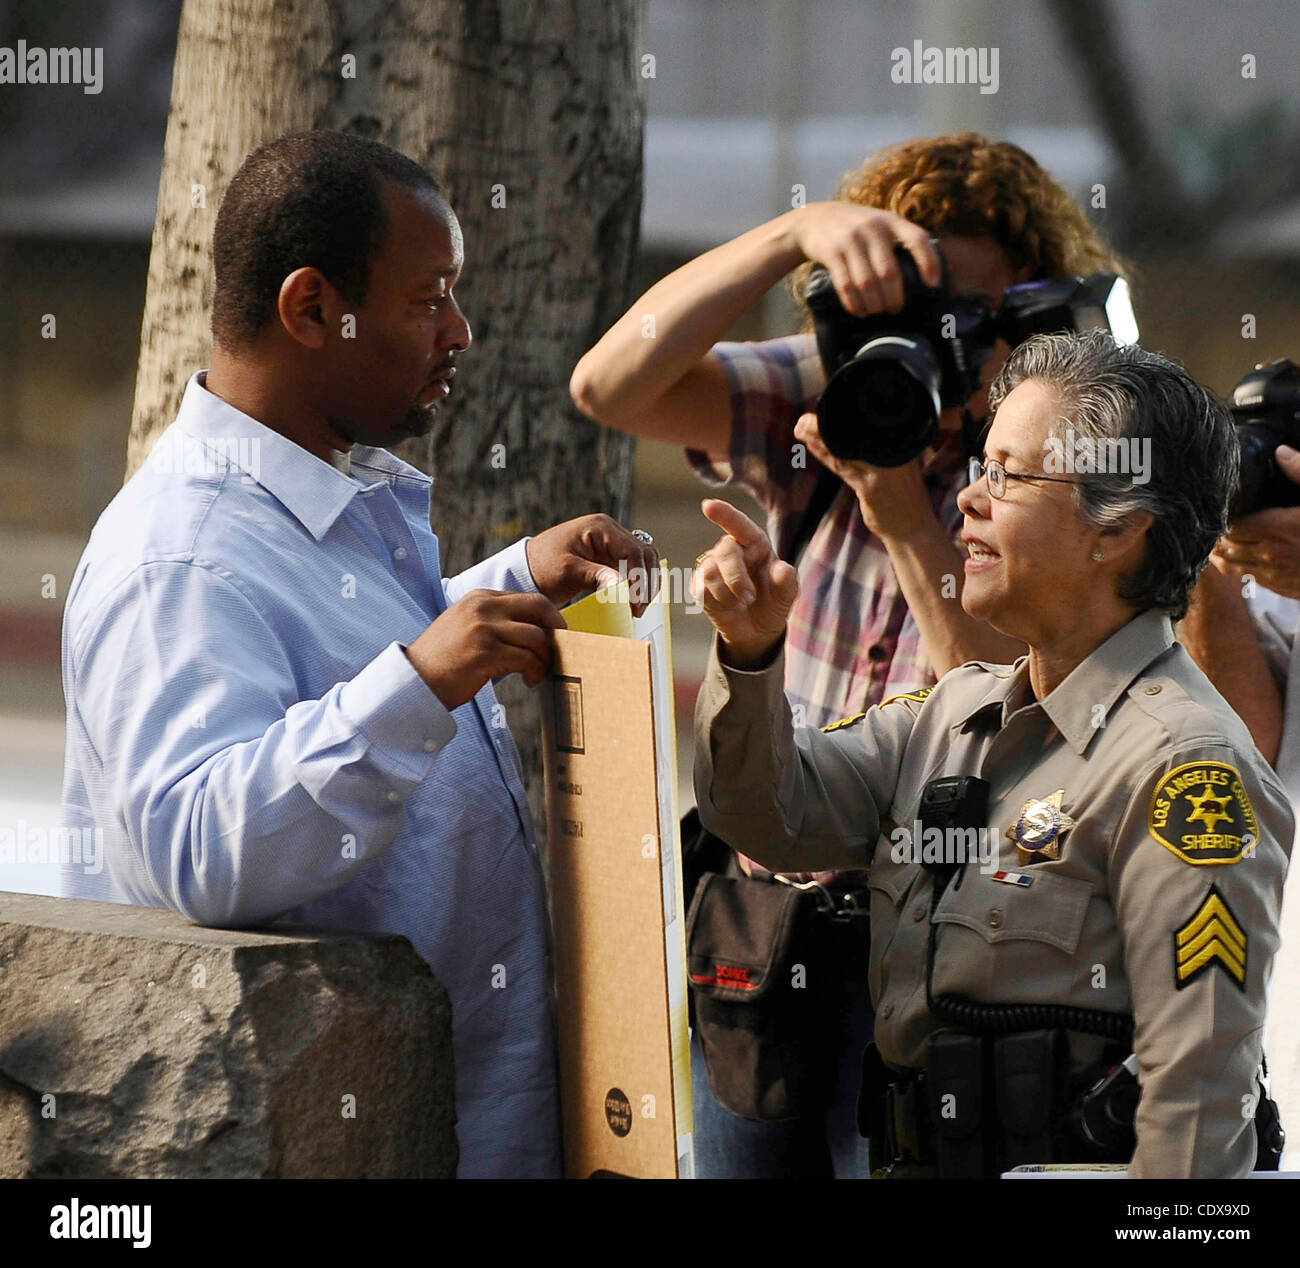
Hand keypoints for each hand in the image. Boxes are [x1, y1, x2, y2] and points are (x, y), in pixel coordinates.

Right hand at [405, 590, 565, 710]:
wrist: (414, 680)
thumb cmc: (443, 660)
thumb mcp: (466, 626)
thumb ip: (495, 621)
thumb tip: (534, 633)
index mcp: (480, 597)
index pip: (530, 599)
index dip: (550, 618)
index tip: (556, 636)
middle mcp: (483, 607)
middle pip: (540, 608)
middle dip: (558, 629)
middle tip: (561, 650)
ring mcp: (484, 629)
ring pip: (537, 637)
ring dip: (544, 658)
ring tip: (538, 673)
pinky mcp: (485, 653)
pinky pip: (526, 659)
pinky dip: (535, 671)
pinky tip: (530, 680)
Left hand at [526, 513, 659, 615]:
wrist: (526, 569)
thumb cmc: (541, 566)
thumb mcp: (566, 572)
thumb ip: (594, 576)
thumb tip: (620, 585)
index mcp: (601, 527)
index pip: (634, 551)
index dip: (640, 578)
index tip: (636, 602)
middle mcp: (610, 532)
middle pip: (645, 555)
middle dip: (647, 582)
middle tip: (639, 609)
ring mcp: (612, 544)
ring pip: (644, 562)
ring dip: (646, 584)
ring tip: (637, 607)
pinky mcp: (610, 558)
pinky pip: (634, 569)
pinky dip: (638, 584)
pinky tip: (633, 602)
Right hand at [692, 499, 798, 667]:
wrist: (757, 629)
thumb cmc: (773, 602)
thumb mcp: (787, 594)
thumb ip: (787, 581)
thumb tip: (783, 570)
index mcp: (755, 544)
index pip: (740, 525)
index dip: (725, 514)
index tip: (708, 506)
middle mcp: (732, 550)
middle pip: (724, 552)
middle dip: (737, 578)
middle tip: (749, 597)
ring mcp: (712, 566)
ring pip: (709, 572)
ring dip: (727, 593)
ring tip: (740, 603)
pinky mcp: (699, 584)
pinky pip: (700, 589)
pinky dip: (717, 602)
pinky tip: (727, 606)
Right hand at [787, 202, 941, 315]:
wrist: (813, 219)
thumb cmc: (854, 228)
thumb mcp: (878, 223)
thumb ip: (897, 240)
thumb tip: (921, 276)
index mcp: (891, 221)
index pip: (918, 239)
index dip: (929, 262)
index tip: (932, 284)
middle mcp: (873, 228)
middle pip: (889, 272)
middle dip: (894, 298)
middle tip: (895, 309)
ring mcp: (851, 240)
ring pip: (867, 283)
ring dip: (874, 304)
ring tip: (876, 312)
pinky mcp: (832, 252)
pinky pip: (846, 285)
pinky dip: (854, 303)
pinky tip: (859, 311)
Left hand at [793, 412, 932, 540]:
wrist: (915, 526)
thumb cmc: (904, 496)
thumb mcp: (898, 467)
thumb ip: (880, 450)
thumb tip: (848, 432)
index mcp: (901, 442)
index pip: (869, 422)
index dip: (844, 414)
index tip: (824, 408)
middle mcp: (894, 451)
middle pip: (855, 432)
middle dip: (826, 424)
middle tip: (804, 420)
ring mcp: (884, 469)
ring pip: (845, 447)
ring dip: (819, 436)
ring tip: (801, 428)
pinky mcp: (872, 487)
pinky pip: (843, 466)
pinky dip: (825, 454)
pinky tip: (811, 445)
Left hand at [1213, 446, 1299, 599]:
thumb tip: (1281, 452)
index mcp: (1280, 527)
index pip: (1232, 524)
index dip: (1222, 517)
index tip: (1219, 509)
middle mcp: (1272, 553)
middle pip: (1228, 546)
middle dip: (1217, 537)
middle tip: (1210, 527)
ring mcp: (1276, 575)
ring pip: (1233, 566)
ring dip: (1221, 555)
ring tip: (1213, 546)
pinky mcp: (1284, 589)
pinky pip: (1250, 579)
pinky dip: (1238, 570)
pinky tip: (1237, 562)